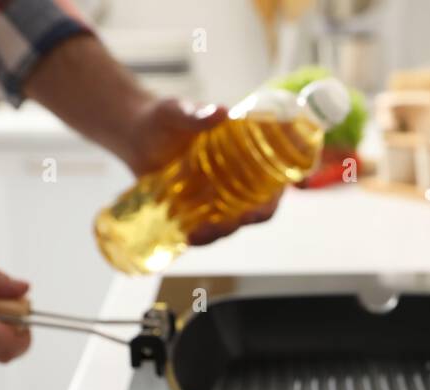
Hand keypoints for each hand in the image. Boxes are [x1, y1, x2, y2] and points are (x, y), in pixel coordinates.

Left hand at [124, 98, 279, 245]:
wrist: (134, 137)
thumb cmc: (161, 118)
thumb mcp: (176, 112)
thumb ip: (196, 114)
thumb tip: (221, 113)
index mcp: (245, 151)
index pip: (277, 170)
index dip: (291, 182)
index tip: (296, 189)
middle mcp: (238, 178)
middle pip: (261, 204)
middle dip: (256, 215)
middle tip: (241, 219)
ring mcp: (219, 197)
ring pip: (234, 221)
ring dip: (223, 230)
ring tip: (200, 232)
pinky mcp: (199, 212)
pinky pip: (208, 230)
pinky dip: (203, 237)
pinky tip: (189, 237)